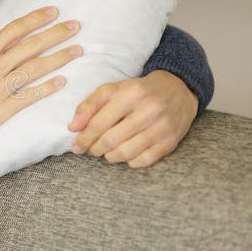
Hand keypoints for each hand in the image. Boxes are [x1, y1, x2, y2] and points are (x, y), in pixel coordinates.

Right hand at [0, 6, 82, 150]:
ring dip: (59, 58)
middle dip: (56, 34)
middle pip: (31, 46)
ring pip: (35, 69)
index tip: (54, 11)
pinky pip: (29, 97)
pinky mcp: (2, 110)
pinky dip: (46, 88)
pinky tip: (62, 81)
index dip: (36, 19)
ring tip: (78, 50)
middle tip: (76, 26)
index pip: (14, 30)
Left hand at [68, 69, 197, 167]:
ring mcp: (162, 128)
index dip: (85, 137)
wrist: (178, 90)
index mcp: (132, 94)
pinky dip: (129, 161)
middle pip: (112, 140)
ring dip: (110, 156)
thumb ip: (89, 106)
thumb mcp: (112, 90)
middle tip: (91, 149)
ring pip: (126, 153)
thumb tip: (73, 128)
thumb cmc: (138, 91)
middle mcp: (149, 110)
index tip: (76, 146)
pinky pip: (143, 161)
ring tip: (106, 151)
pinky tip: (125, 153)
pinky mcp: (170, 142)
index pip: (101, 122)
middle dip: (95, 148)